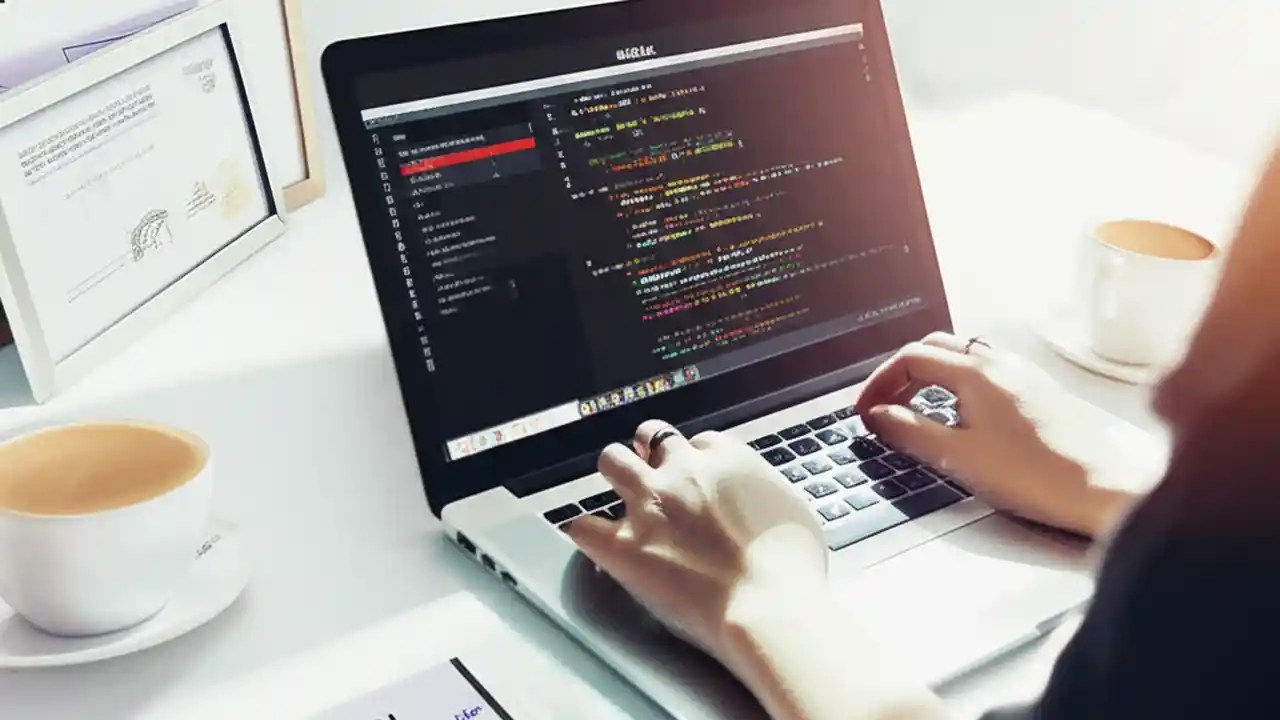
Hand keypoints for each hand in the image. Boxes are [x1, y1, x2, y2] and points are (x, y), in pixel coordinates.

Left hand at [567, 421, 825, 676]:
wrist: (769, 606)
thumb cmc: (791, 569)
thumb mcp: (793, 510)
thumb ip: (764, 490)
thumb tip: (757, 495)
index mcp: (727, 459)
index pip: (701, 442)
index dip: (698, 461)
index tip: (700, 479)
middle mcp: (682, 471)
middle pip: (652, 437)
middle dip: (651, 452)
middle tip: (654, 475)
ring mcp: (648, 505)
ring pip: (611, 461)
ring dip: (615, 473)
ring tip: (618, 491)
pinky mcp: (621, 546)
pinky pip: (580, 525)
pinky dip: (585, 532)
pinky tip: (594, 540)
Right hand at [856, 333, 1151, 537]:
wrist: (1102, 489)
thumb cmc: (1037, 476)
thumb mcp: (958, 458)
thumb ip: (910, 433)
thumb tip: (878, 416)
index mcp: (976, 373)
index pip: (910, 358)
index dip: (879, 382)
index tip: (866, 410)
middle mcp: (1001, 364)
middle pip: (935, 348)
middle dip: (901, 373)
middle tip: (885, 405)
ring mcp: (1023, 376)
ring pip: (963, 357)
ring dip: (931, 376)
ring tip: (917, 411)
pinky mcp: (1039, 394)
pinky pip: (987, 373)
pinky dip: (959, 385)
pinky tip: (960, 419)